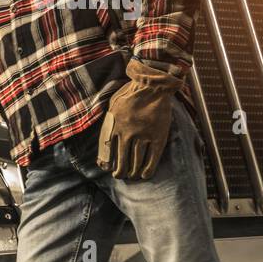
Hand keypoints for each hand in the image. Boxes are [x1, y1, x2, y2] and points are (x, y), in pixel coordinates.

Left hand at [96, 58, 184, 179]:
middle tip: (119, 175)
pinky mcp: (157, 137)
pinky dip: (148, 168)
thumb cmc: (130, 93)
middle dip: (119, 170)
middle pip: (121, 159)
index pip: (107, 150)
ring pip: (136, 160)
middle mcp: (127, 134)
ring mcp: (143, 136)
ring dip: (133, 171)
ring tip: (131, 176)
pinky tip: (145, 175)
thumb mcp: (112, 105)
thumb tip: (107, 134)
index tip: (105, 168)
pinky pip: (152, 157)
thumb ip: (109, 120)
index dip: (106, 161)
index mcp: (114, 126)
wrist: (152, 85)